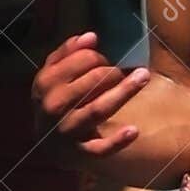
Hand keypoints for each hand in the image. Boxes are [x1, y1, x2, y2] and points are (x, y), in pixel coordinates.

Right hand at [33, 32, 150, 160]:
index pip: (80, 61)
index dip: (99, 57)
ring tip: (144, 76)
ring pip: (98, 109)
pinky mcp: (80, 153)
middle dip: (114, 72)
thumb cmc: (57, 100)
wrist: (48, 144)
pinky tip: (134, 131)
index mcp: (46, 83)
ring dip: (124, 92)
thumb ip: (68, 53)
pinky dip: (117, 141)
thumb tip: (91, 37)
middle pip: (92, 82)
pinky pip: (100, 148)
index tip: (106, 61)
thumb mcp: (53, 75)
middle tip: (123, 73)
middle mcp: (53, 106)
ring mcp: (66, 131)